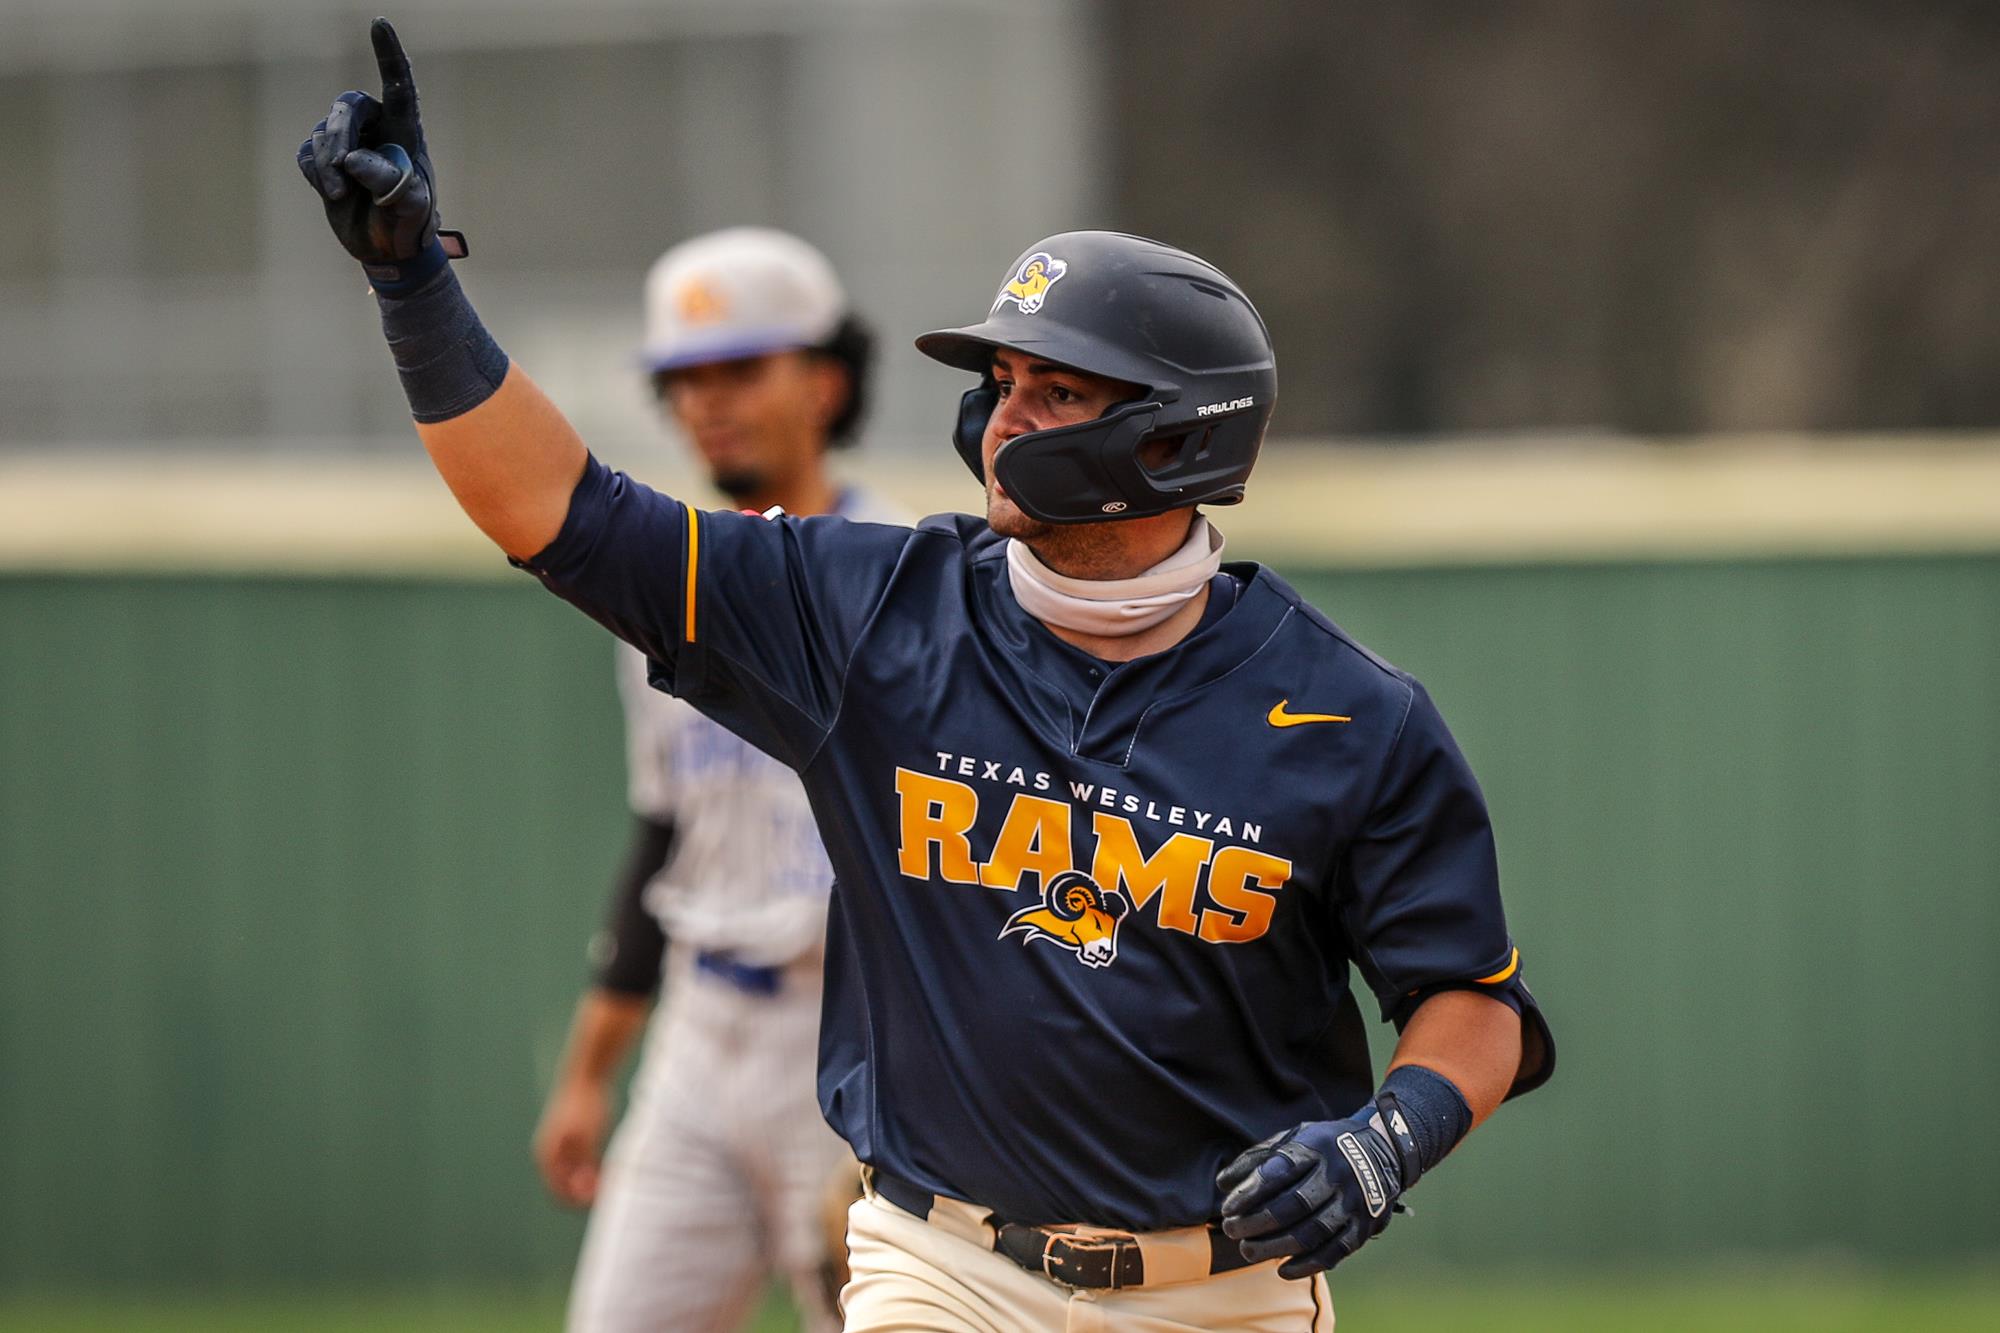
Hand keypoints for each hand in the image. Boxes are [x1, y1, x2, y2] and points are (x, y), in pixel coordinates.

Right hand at [295, 17, 453, 291]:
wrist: (391, 250)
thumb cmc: (410, 224)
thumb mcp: (410, 207)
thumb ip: (389, 181)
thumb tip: (355, 160)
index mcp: (406, 132)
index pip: (399, 86)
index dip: (389, 54)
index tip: (379, 24)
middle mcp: (377, 129)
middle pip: (349, 106)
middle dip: (339, 135)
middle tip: (340, 172)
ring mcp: (349, 143)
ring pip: (325, 130)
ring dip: (326, 162)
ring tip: (338, 193)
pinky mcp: (326, 160)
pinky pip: (308, 152)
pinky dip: (315, 171)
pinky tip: (330, 192)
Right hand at [533, 1078, 613, 1206]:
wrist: (586, 1075)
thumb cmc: (586, 1104)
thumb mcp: (588, 1136)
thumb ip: (585, 1163)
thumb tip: (584, 1188)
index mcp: (548, 1155)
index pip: (559, 1193)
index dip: (580, 1201)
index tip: (602, 1199)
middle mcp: (549, 1154)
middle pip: (566, 1187)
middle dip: (586, 1193)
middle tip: (610, 1191)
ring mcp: (559, 1148)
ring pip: (575, 1177)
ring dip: (592, 1183)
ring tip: (613, 1180)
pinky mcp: (571, 1141)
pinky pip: (580, 1165)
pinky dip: (594, 1171)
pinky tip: (611, 1169)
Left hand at [1216, 1102, 1417, 1277]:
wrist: (1383, 1150)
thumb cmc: (1325, 1145)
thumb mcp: (1295, 1136)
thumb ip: (1259, 1157)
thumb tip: (1223, 1183)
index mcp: (1316, 1148)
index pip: (1278, 1171)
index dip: (1250, 1193)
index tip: (1228, 1208)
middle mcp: (1338, 1174)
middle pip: (1293, 1205)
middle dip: (1257, 1223)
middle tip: (1232, 1231)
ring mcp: (1354, 1202)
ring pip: (1312, 1233)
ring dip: (1275, 1247)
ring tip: (1247, 1252)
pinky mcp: (1364, 1227)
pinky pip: (1334, 1252)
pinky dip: (1307, 1265)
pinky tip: (1282, 1270)